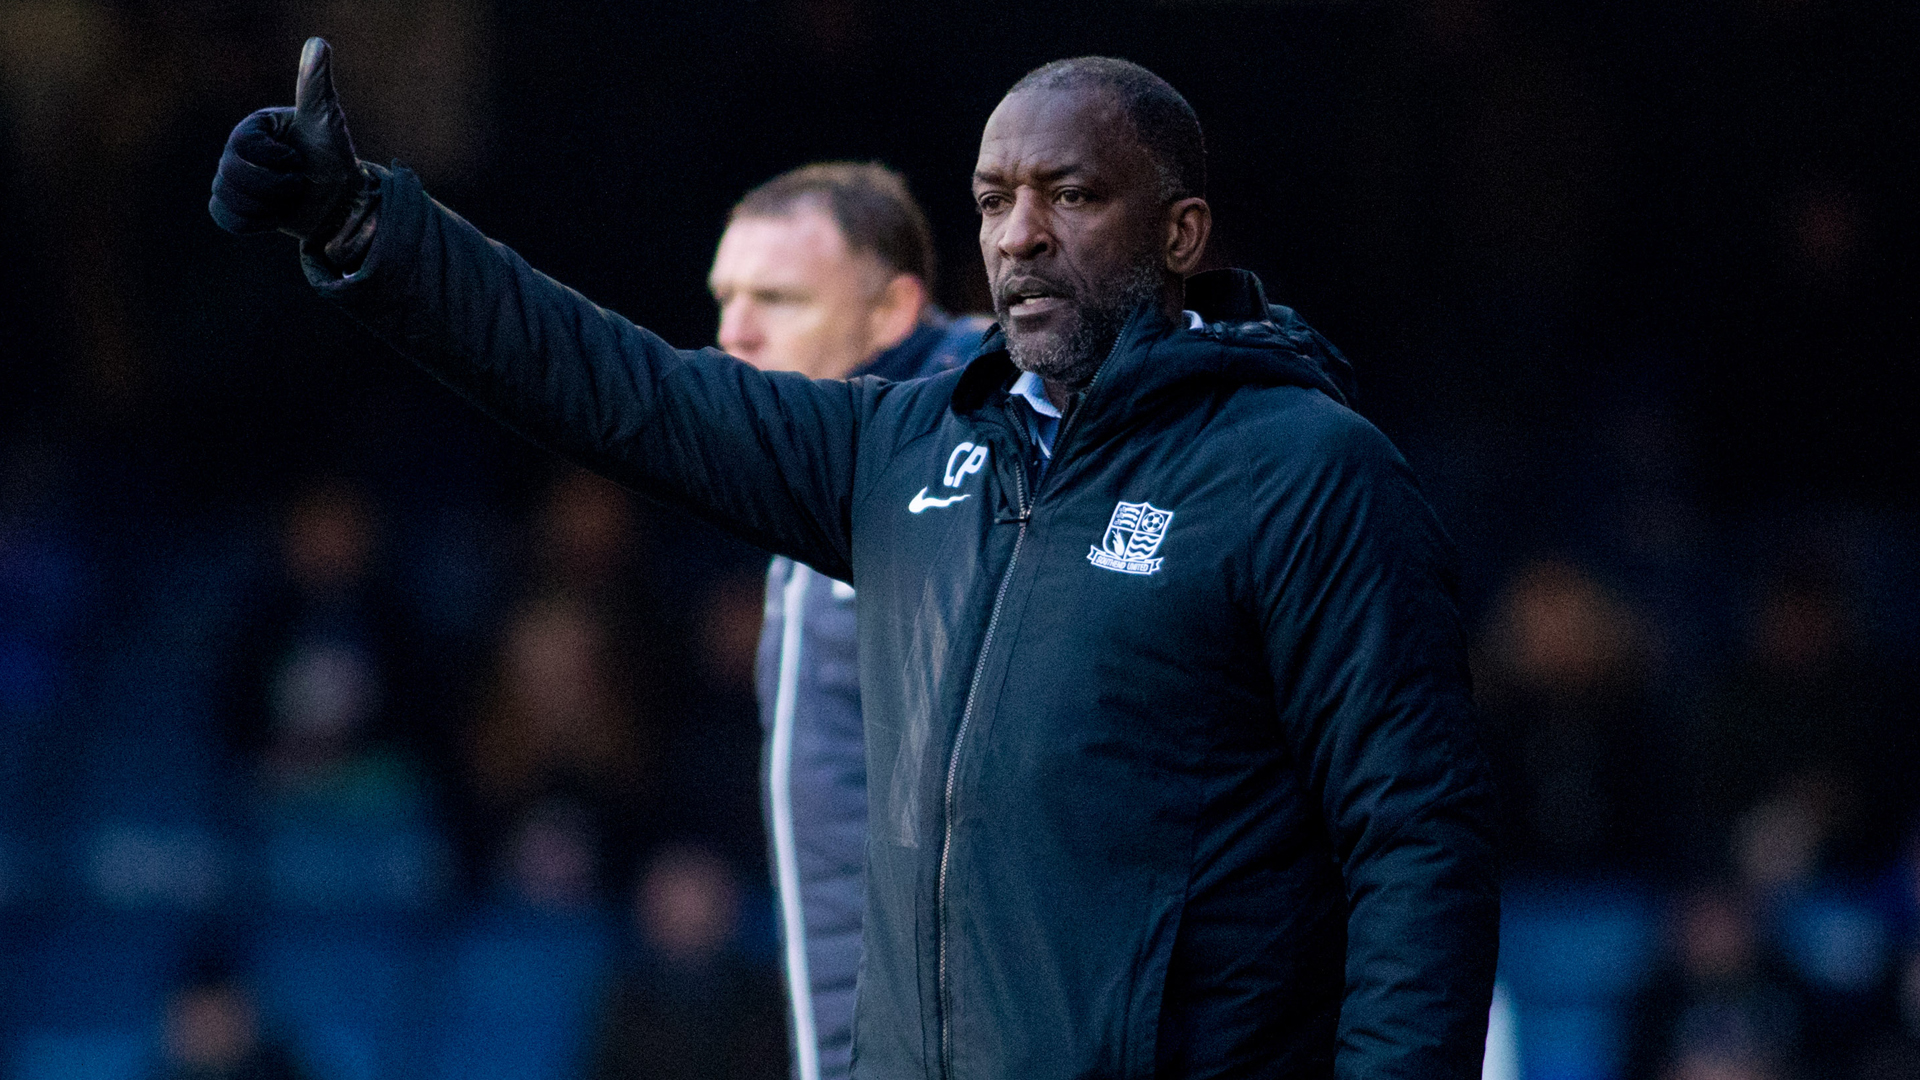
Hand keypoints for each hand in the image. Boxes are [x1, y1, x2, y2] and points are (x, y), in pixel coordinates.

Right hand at [209, 38, 365, 239]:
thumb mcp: (325, 121)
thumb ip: (314, 85)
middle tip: (298, 183)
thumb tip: (317, 43)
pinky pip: (226, 218)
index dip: (274, 160)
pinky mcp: (239, 206)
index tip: (298, 159)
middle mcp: (239, 149)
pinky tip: (276, 216)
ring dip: (267, 206)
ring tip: (290, 198)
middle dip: (273, 187)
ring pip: (227, 196)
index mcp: (255, 127)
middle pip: (230, 173)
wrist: (343, 203)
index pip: (241, 146)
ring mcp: (236, 177)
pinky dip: (254, 222)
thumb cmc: (336, 159)